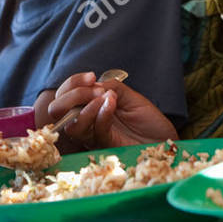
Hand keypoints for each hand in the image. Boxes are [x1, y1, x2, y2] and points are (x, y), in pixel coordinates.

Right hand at [34, 72, 176, 149]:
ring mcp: (94, 135)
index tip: (91, 76)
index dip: (73, 83)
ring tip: (106, 97)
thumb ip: (112, 87)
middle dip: (71, 95)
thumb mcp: (130, 97)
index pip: (65, 94)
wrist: (165, 141)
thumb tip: (94, 83)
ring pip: (71, 125)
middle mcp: (87, 122)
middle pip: (57, 110)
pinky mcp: (106, 145)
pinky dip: (101, 114)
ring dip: (85, 105)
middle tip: (94, 89)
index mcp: (89, 107)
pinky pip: (95, 131)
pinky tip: (112, 104)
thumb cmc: (148, 120)